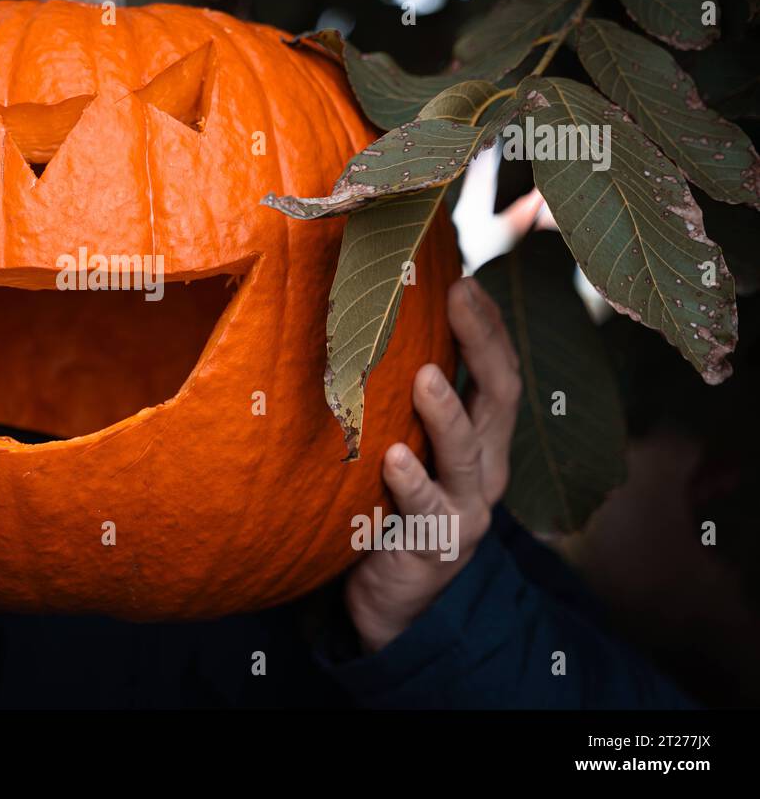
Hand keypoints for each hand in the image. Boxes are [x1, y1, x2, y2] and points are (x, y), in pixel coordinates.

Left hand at [345, 277, 520, 653]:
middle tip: (457, 296)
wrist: (391, 596)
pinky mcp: (435, 547)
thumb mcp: (409, 444)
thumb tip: (376, 321)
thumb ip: (406, 399)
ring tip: (424, 376)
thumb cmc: (395, 503)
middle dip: (481, 343)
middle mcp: (485, 469)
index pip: (498, 370)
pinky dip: (410, 484)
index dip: (487, 325)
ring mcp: (464, 510)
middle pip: (498, 398)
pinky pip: (423, 512)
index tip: (463, 277)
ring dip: (445, 414)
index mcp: (483, 438)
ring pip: (466, 455)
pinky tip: (391, 458)